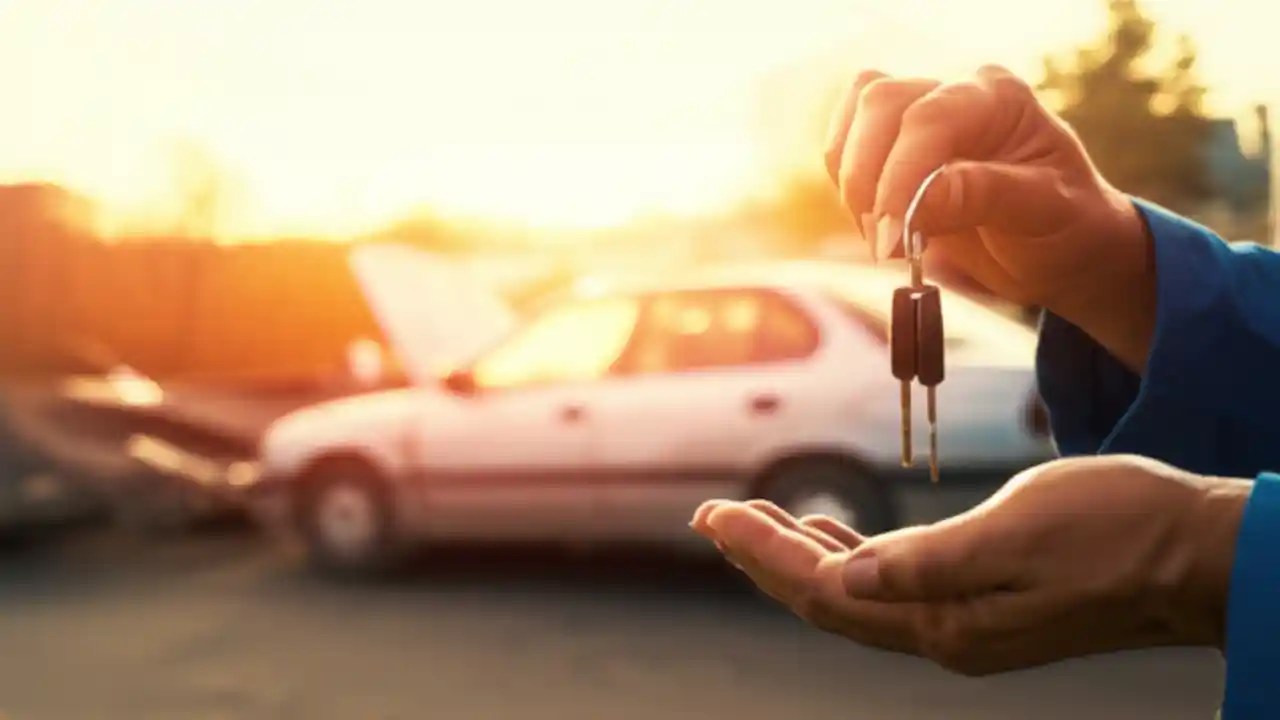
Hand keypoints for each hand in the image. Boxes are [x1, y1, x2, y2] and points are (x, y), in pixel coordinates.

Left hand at [692, 455, 1248, 675]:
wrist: (1195, 555)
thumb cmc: (1118, 530)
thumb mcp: (1018, 533)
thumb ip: (928, 563)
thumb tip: (849, 578)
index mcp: (946, 623)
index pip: (826, 591)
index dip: (762, 554)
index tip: (712, 515)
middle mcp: (945, 635)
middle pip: (827, 600)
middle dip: (763, 558)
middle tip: (711, 514)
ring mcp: (963, 625)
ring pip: (854, 596)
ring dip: (799, 558)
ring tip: (752, 521)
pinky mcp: (981, 605)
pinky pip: (889, 588)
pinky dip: (847, 559)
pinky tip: (831, 536)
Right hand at [825, 65, 1154, 370]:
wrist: (1061, 248)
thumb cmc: (1065, 225)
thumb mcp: (1042, 211)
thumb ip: (981, 195)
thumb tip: (917, 201)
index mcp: (997, 97)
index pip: (927, 117)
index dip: (900, 175)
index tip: (892, 237)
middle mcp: (952, 96)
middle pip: (877, 104)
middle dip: (868, 179)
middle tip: (887, 245)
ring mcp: (917, 120)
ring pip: (851, 127)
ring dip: (855, 189)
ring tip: (892, 241)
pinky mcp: (891, 151)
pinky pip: (843, 155)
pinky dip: (849, 194)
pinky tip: (883, 229)